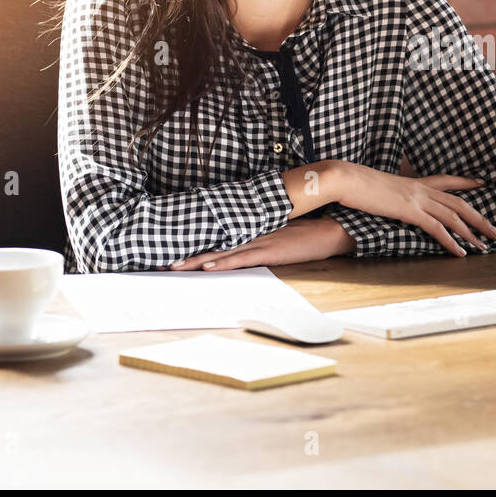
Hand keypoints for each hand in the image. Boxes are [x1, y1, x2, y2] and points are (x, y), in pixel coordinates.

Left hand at [168, 218, 352, 271]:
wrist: (330, 229)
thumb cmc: (308, 231)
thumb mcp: (282, 231)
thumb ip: (263, 234)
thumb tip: (245, 240)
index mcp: (254, 230)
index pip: (220, 238)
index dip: (199, 245)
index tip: (177, 252)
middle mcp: (252, 234)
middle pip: (215, 245)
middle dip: (190, 256)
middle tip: (165, 264)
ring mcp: (260, 242)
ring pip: (223, 252)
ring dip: (199, 260)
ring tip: (176, 267)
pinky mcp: (270, 252)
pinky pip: (242, 258)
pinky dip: (224, 263)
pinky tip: (208, 267)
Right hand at [331, 162, 495, 256]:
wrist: (347, 179)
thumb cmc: (357, 184)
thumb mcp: (380, 186)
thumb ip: (392, 193)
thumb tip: (392, 199)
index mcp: (414, 182)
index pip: (447, 180)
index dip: (466, 182)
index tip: (482, 183)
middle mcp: (420, 189)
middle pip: (459, 203)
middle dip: (479, 218)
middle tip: (495, 231)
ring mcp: (417, 199)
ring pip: (453, 216)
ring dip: (471, 232)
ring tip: (485, 245)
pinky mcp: (409, 211)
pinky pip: (437, 228)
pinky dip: (451, 241)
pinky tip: (460, 252)